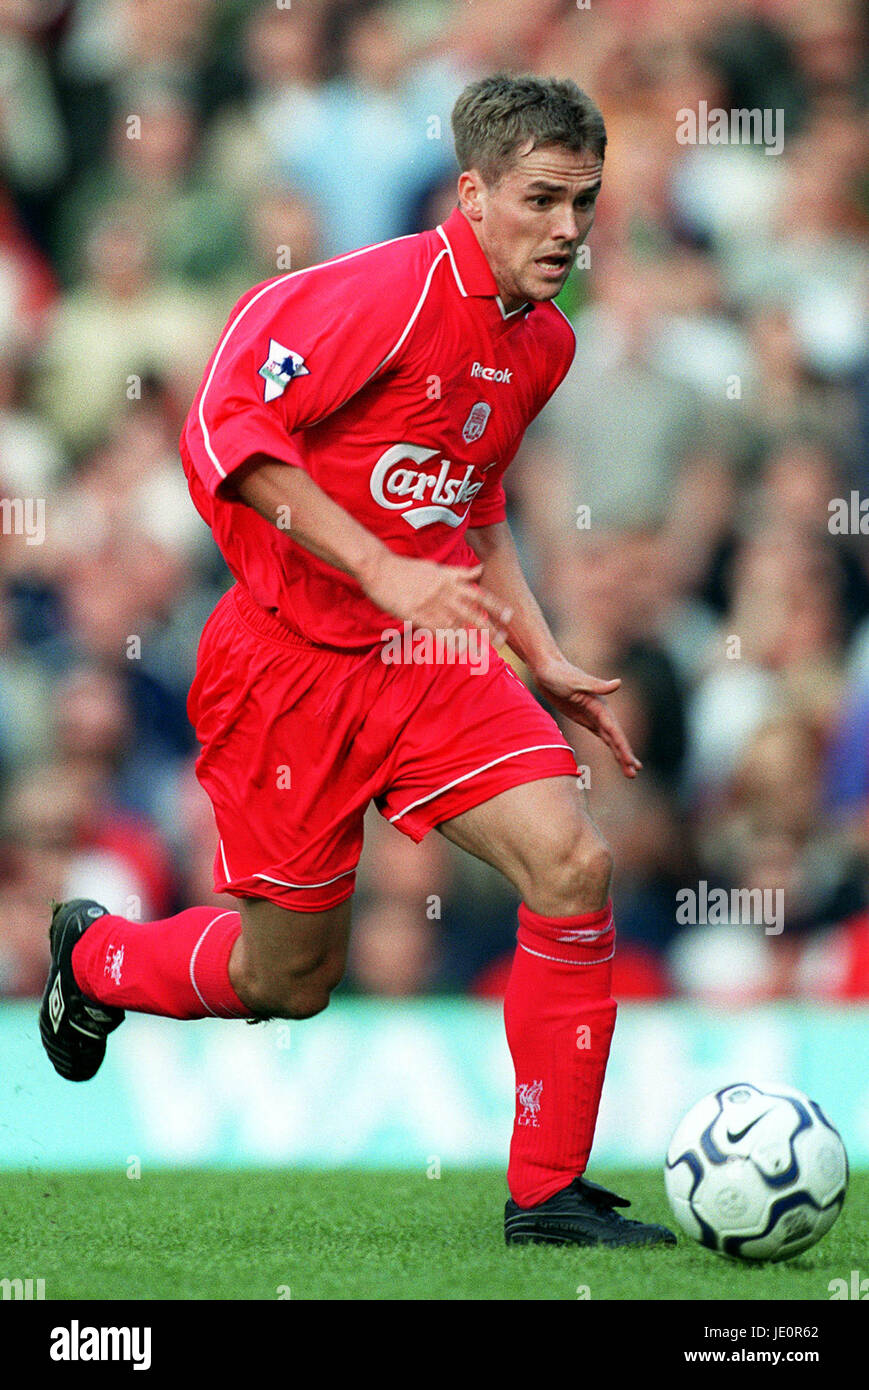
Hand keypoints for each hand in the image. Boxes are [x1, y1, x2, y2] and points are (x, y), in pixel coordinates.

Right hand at [360, 552, 512, 642]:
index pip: (478, 594)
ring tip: (485, 650)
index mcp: (449, 580)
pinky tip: (460, 651)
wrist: (380, 569)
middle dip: (489, 627)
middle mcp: (445, 593)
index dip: (495, 605)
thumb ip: (458, 572)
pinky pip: (438, 632)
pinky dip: (450, 642)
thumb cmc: (406, 568)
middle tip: (503, 638)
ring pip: (458, 626)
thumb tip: (479, 570)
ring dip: (473, 639)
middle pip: (473, 612)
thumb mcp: (436, 566)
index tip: (509, 615)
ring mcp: (432, 605)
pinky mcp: (418, 616)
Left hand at [533, 656, 641, 778]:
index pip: (614, 731)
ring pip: (610, 739)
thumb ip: (597, 685)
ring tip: (630, 772)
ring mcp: (593, 716)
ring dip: (620, 755)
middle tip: (634, 774)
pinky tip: (616, 755)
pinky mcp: (584, 718)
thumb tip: (618, 683)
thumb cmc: (559, 673)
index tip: (631, 763)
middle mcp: (600, 712)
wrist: (547, 668)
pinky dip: (610, 746)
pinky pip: (600, 735)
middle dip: (625, 756)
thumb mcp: (576, 680)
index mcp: (600, 706)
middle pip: (615, 739)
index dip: (623, 748)